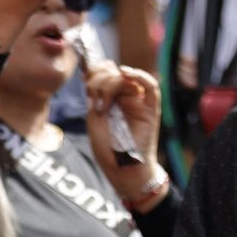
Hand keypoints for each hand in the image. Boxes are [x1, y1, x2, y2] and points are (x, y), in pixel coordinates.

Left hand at [83, 60, 164, 202]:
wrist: (120, 166)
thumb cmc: (106, 145)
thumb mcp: (93, 116)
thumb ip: (94, 95)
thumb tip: (93, 74)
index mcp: (110, 97)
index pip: (105, 72)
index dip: (95, 70)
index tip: (85, 80)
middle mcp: (125, 96)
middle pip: (113, 72)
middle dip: (99, 80)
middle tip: (94, 99)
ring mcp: (138, 101)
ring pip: (127, 77)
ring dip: (110, 83)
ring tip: (103, 102)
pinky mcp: (151, 108)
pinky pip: (151, 87)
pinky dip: (140, 76)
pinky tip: (126, 73)